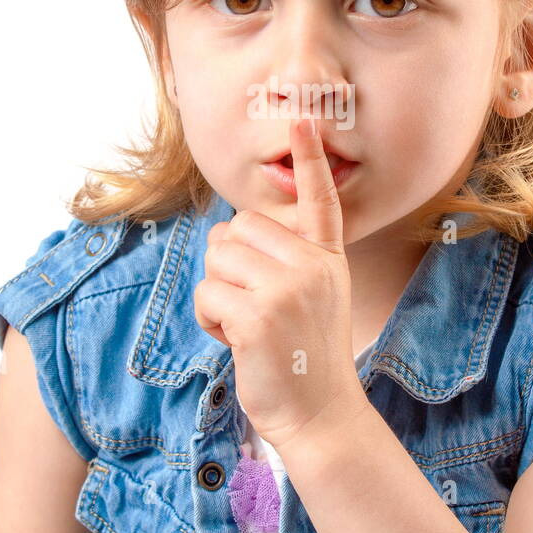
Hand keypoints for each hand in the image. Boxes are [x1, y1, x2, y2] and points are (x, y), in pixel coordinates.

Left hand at [193, 114, 365, 450]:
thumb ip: (285, 260)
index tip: (303, 118)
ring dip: (216, 293)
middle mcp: (312, 266)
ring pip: (216, 258)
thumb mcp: (312, 297)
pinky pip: (207, 293)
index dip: (310, 158)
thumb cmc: (303, 357)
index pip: (320, 199)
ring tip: (247, 325)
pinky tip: (236, 341)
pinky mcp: (259, 316)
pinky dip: (209, 320)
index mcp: (326, 258)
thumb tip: (228, 234)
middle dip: (228, 265)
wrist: (319, 413)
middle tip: (254, 306)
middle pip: (236, 229)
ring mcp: (288, 289)